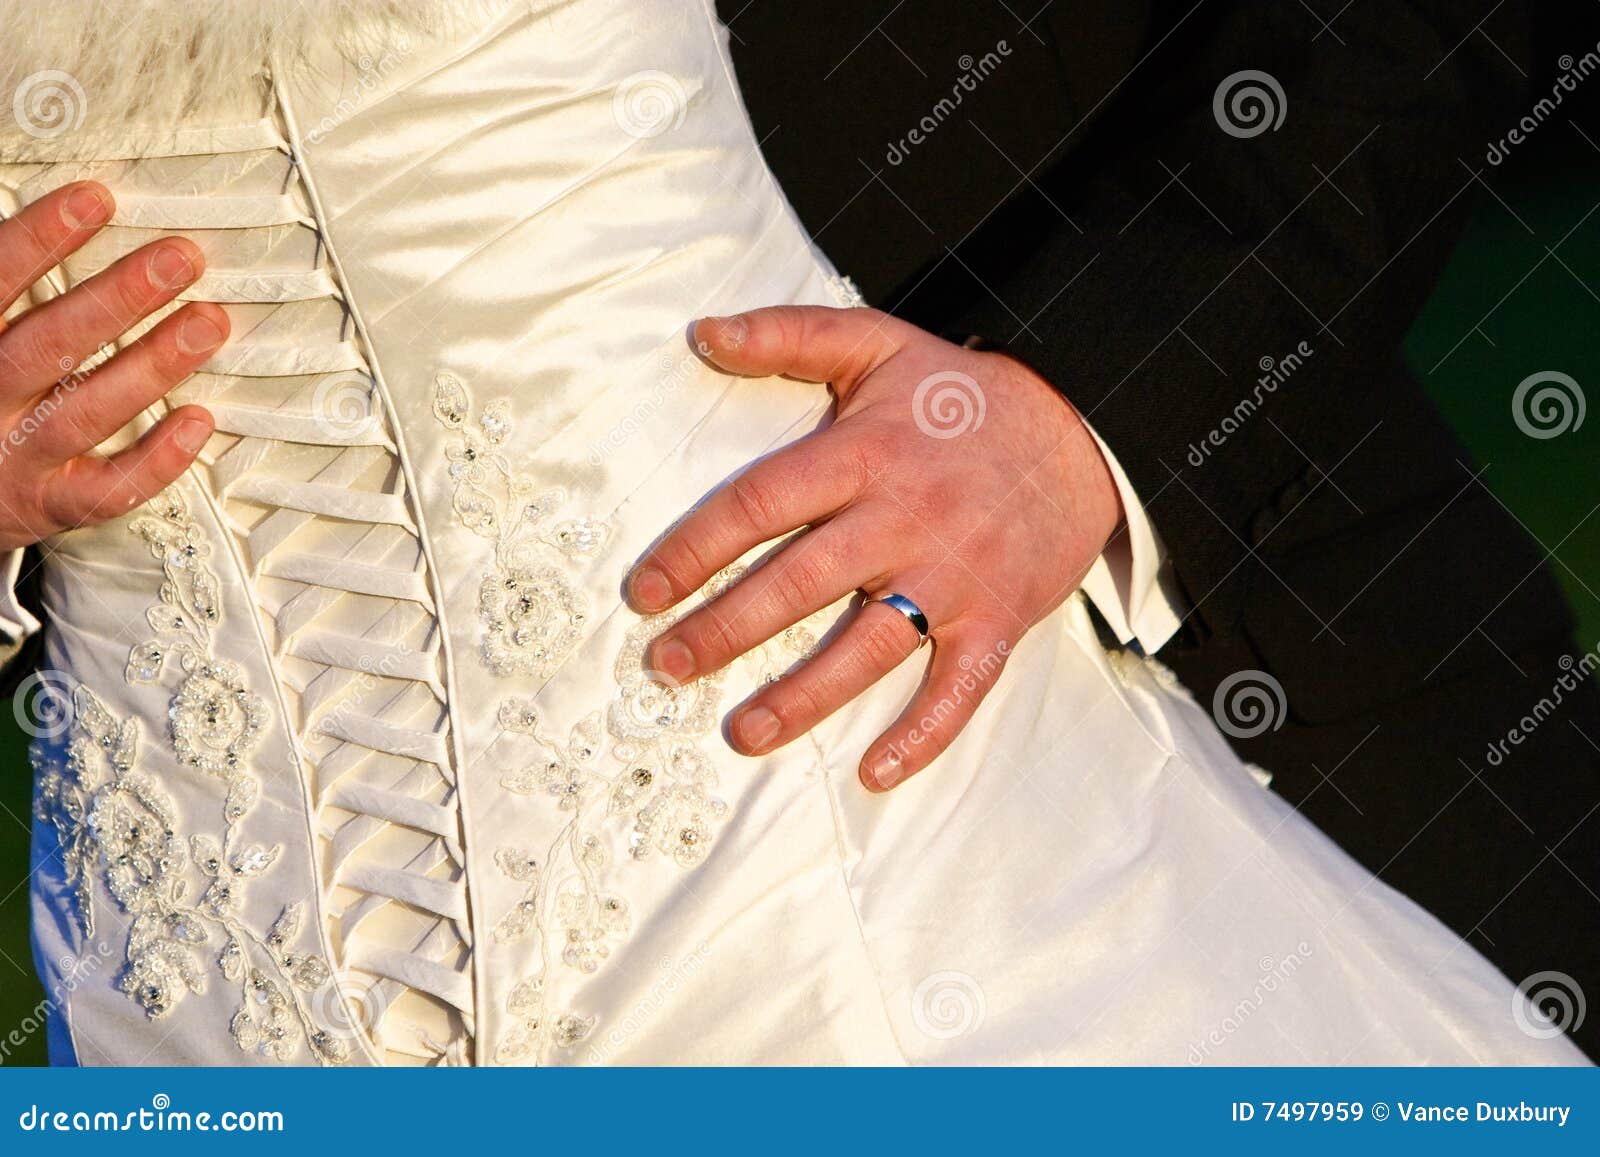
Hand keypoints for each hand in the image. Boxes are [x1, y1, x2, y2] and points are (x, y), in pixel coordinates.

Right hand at [0, 181, 222, 551]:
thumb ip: (5, 289)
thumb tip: (63, 218)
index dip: (40, 239)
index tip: (95, 199)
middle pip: (51, 345)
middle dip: (120, 298)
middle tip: (180, 258)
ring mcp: (15, 457)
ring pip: (87, 412)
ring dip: (153, 365)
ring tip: (208, 323)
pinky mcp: (50, 503)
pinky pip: (108, 488)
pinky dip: (157, 458)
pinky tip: (198, 419)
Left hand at [626, 306, 1122, 790]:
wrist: (1085, 426)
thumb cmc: (963, 397)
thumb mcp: (879, 342)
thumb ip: (788, 334)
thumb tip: (702, 333)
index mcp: (864, 454)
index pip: (760, 505)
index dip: (695, 549)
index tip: (644, 592)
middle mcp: (903, 520)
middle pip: (799, 584)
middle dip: (726, 631)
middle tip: (669, 668)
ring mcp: (952, 576)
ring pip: (867, 647)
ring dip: (802, 697)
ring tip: (742, 733)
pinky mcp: (996, 619)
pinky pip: (958, 688)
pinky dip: (922, 734)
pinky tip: (874, 772)